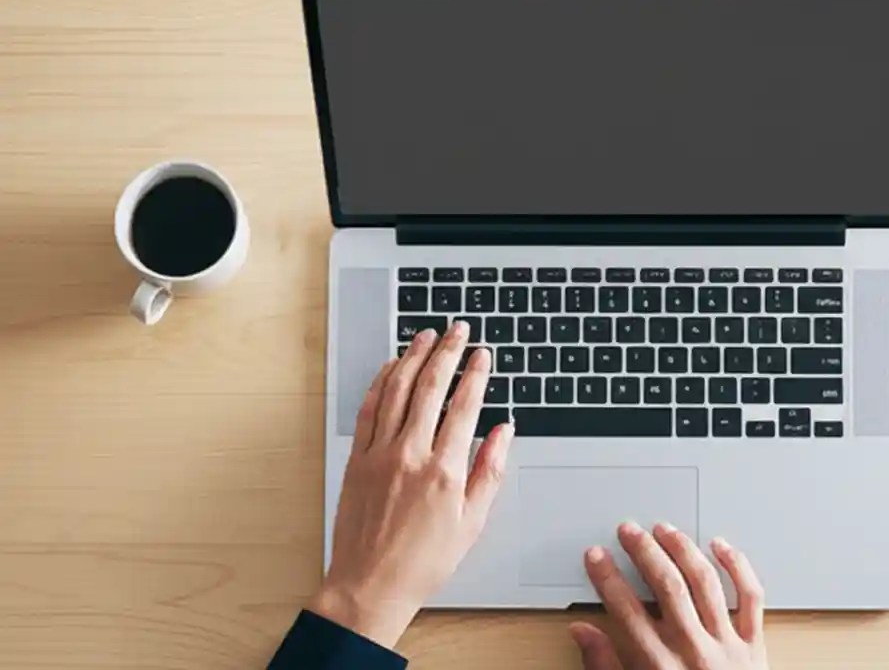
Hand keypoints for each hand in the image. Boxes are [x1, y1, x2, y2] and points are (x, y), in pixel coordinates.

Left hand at [307, 321, 513, 648]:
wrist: (370, 586)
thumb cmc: (423, 562)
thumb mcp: (472, 522)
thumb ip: (489, 471)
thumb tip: (502, 432)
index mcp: (444, 471)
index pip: (464, 406)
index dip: (476, 374)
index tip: (483, 354)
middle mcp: (410, 456)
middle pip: (430, 388)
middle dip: (447, 352)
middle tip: (458, 330)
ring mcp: (379, 455)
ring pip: (396, 391)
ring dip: (412, 357)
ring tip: (425, 336)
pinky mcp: (357, 461)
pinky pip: (369, 411)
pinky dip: (380, 383)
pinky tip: (389, 367)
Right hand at [570, 522, 767, 669]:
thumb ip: (604, 666)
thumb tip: (583, 633)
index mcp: (659, 667)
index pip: (625, 609)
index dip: (606, 578)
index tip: (596, 558)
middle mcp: (693, 651)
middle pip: (666, 586)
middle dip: (643, 552)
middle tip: (628, 531)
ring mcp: (726, 646)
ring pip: (704, 582)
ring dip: (682, 550)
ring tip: (665, 530)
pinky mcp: (754, 646)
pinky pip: (750, 597)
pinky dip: (737, 566)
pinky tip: (720, 546)